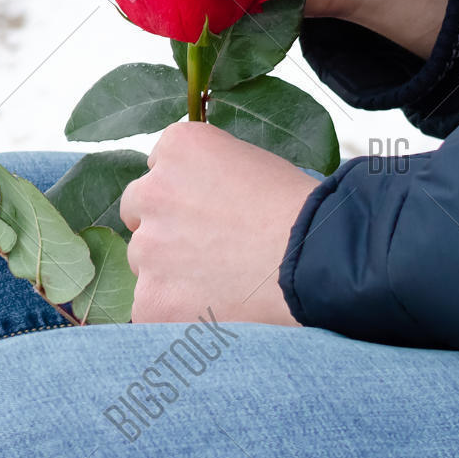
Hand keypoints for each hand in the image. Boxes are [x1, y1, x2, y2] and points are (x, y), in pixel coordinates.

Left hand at [120, 122, 319, 324]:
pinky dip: (174, 310)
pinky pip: (150, 305)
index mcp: (177, 148)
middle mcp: (152, 192)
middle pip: (140, 213)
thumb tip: (193, 197)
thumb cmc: (300, 212)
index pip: (158, 171)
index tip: (210, 213)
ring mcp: (147, 247)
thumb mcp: (250, 163)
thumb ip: (206, 174)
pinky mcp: (152, 298)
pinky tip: (214, 308)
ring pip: (144, 261)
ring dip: (169, 270)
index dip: (185, 195)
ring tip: (222, 282)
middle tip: (212, 250)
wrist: (318, 263)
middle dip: (167, 229)